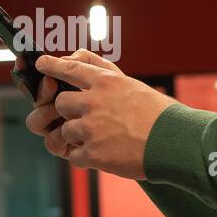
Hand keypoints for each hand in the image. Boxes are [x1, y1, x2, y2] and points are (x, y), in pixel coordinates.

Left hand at [24, 48, 175, 178]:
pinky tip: (100, 156)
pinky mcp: (93, 154)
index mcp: (105, 82)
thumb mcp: (131, 84)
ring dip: (75, 137)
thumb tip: (73, 58)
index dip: (52, 66)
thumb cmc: (158, 114)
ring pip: (63, 132)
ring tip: (94, 140)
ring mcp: (91, 129)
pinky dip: (84, 157)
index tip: (41, 64)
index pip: (70, 68)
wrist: (174, 142)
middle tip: (83, 119)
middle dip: (68, 112)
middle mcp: (94, 102)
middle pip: (60, 103)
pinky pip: (73, 156)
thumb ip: (101, 70)